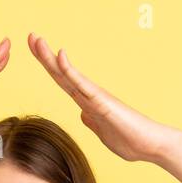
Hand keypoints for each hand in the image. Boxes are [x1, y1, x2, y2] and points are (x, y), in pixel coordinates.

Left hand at [27, 33, 176, 163]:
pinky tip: (60, 55)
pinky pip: (82, 84)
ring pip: (67, 74)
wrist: (150, 145)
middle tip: (31, 36)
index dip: (48, 66)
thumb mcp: (102, 133)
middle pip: (61, 73)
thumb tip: (83, 114)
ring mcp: (95, 97)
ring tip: (36, 40)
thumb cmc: (130, 140)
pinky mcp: (102, 102)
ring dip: (50, 57)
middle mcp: (89, 96)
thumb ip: (92, 121)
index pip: (62, 81)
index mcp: (87, 103)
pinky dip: (69, 69)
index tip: (35, 51)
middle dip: (44, 56)